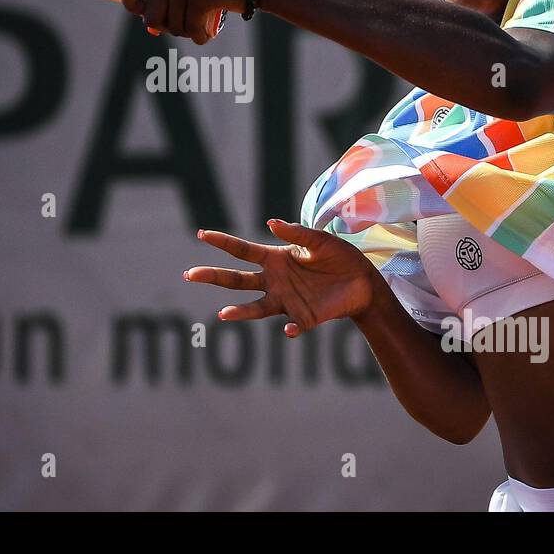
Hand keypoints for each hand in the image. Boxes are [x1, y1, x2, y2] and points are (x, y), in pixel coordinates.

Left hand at [116, 0, 248, 44]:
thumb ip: (165, 1)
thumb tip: (149, 29)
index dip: (132, 5)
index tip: (146, 13)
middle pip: (149, 17)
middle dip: (168, 27)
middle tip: (186, 22)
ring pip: (171, 27)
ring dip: (187, 31)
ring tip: (202, 21)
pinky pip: (190, 30)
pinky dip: (200, 35)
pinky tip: (208, 31)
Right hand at [184, 219, 378, 337]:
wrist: (363, 282)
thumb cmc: (339, 257)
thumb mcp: (319, 240)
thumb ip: (297, 233)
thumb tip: (270, 223)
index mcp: (275, 258)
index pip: (242, 250)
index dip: (222, 241)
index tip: (201, 234)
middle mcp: (274, 281)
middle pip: (237, 279)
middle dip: (213, 276)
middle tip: (190, 274)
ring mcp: (286, 301)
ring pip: (257, 307)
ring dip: (241, 312)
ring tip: (223, 314)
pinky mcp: (304, 319)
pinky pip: (294, 326)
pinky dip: (291, 330)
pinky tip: (289, 330)